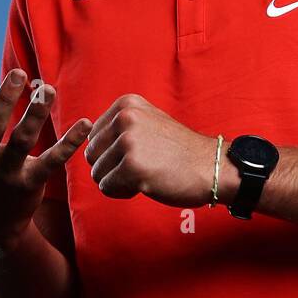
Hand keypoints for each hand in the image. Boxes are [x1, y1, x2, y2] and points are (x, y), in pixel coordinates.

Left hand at [84, 93, 222, 207]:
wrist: (211, 166)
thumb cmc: (179, 151)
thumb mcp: (148, 122)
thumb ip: (119, 126)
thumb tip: (86, 140)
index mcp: (127, 104)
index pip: (93, 136)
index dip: (112, 152)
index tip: (139, 153)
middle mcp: (125, 118)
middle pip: (91, 154)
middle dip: (111, 168)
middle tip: (141, 167)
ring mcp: (129, 142)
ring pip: (97, 173)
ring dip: (117, 181)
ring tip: (145, 175)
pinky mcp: (132, 167)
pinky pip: (107, 187)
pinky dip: (122, 192)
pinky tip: (145, 185)